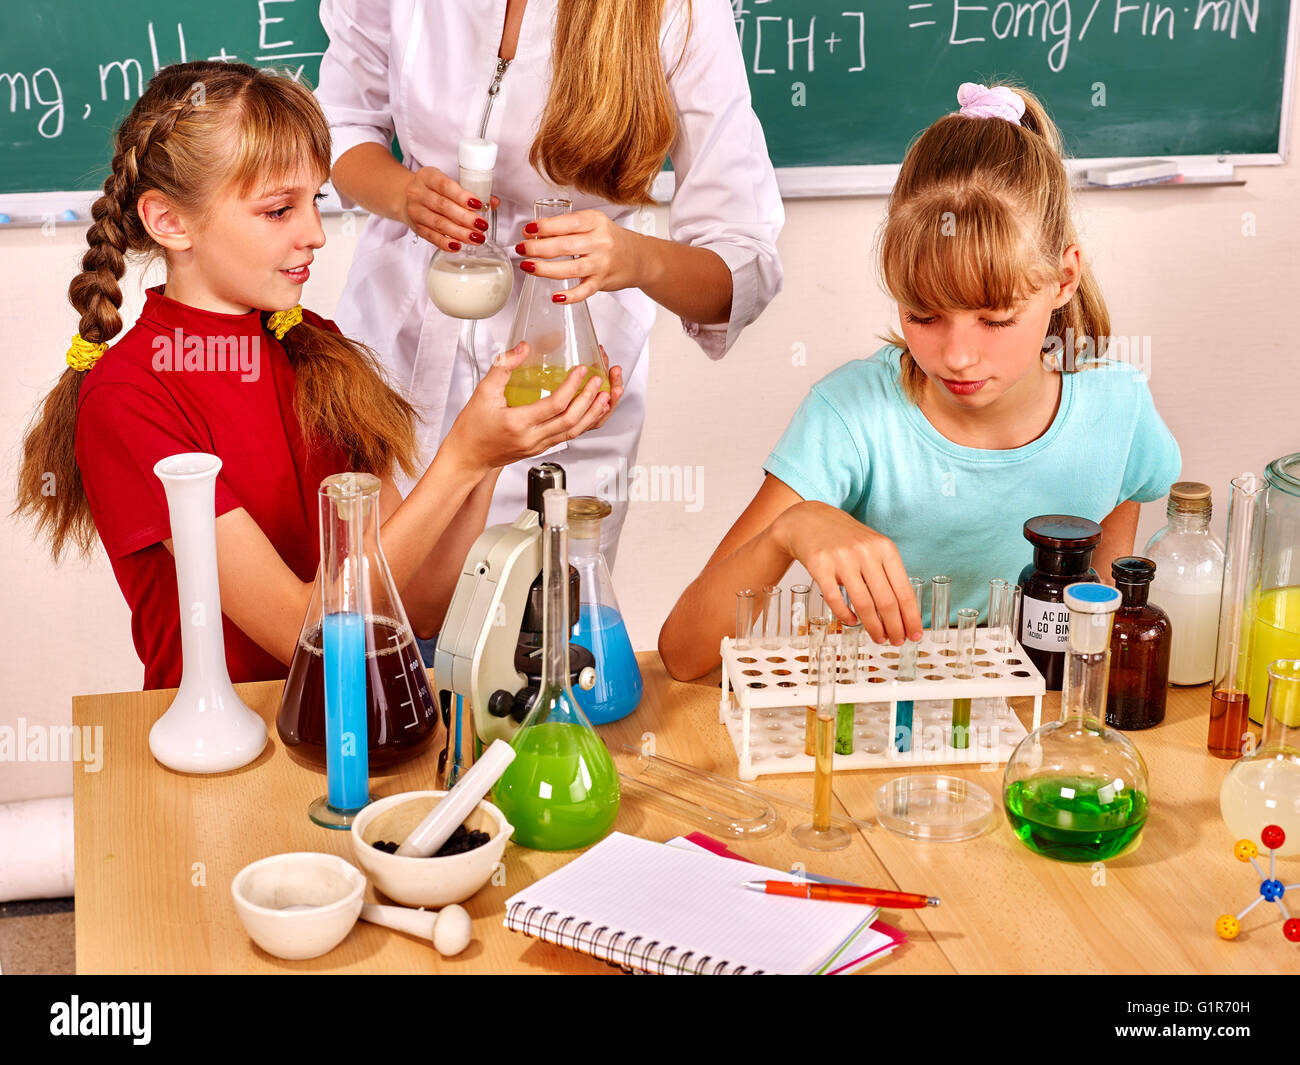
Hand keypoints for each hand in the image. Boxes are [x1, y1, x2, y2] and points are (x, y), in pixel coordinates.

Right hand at [401, 166, 499, 250]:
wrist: (405, 197)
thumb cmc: (432, 189)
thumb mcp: (446, 183)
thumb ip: (468, 192)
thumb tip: (492, 202)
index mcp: (427, 176)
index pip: (445, 185)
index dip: (462, 196)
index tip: (478, 204)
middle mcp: (418, 193)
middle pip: (443, 207)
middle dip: (465, 218)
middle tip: (482, 225)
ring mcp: (415, 211)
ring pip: (438, 223)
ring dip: (459, 233)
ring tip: (476, 238)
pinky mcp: (416, 227)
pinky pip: (431, 237)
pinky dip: (445, 243)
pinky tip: (458, 246)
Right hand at [441, 342, 617, 474]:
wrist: (467, 456)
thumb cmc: (472, 428)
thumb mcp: (482, 392)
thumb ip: (503, 367)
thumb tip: (522, 347)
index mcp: (517, 423)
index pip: (553, 406)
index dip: (571, 387)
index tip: (581, 371)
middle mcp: (532, 439)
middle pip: (570, 421)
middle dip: (589, 400)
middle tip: (600, 381)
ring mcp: (539, 446)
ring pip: (574, 432)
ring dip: (593, 414)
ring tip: (607, 396)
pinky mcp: (542, 448)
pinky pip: (569, 436)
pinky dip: (585, 423)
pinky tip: (593, 411)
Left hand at [515, 209, 643, 303]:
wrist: (639, 257)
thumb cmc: (611, 240)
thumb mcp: (593, 224)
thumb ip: (568, 227)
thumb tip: (534, 233)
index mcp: (595, 222)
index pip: (568, 223)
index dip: (545, 227)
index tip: (528, 230)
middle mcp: (600, 242)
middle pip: (565, 246)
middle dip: (539, 248)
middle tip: (521, 249)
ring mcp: (602, 263)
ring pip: (571, 268)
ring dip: (546, 269)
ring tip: (528, 267)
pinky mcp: (602, 282)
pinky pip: (585, 291)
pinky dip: (570, 296)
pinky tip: (555, 296)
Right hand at [771, 501, 923, 645]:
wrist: (809, 520)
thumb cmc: (845, 538)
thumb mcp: (873, 546)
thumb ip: (888, 572)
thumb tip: (903, 610)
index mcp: (885, 549)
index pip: (904, 590)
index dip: (911, 617)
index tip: (914, 634)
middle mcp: (866, 553)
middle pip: (887, 601)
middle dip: (895, 627)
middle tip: (897, 641)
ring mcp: (842, 560)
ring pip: (864, 604)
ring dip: (873, 627)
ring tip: (878, 638)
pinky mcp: (820, 566)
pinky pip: (836, 600)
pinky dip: (846, 616)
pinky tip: (852, 622)